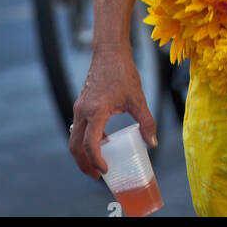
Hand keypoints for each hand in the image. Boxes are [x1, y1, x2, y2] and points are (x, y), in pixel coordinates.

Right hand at [69, 48, 157, 179]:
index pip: (90, 144)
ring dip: (82, 153)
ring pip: (74, 137)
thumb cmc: (123, 72)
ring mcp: (80, 107)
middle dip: (83, 164)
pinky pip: (78, 128)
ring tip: (97, 164)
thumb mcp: (138, 98)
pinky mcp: (81, 103)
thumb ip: (146, 122)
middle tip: (97, 175)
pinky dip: (84, 140)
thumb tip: (153, 143)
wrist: (110, 51)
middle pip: (75, 146)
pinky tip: (102, 142)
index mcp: (95, 111)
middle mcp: (83, 111)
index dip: (96, 161)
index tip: (106, 170)